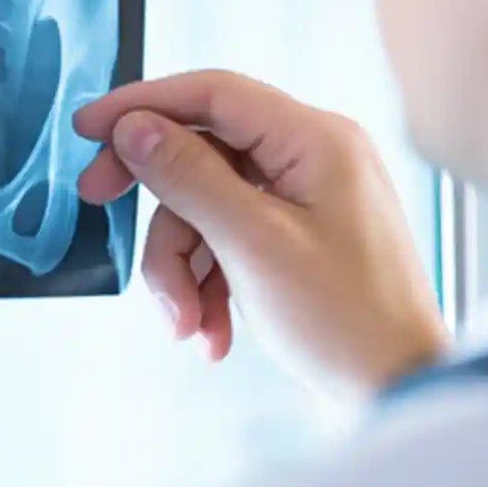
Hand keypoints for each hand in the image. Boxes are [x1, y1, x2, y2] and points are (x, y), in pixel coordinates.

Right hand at [76, 70, 447, 400]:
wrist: (399, 392)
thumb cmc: (346, 322)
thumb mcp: (252, 244)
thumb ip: (188, 176)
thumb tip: (136, 126)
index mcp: (317, 139)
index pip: (214, 94)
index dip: (144, 103)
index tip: (88, 129)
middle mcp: (315, 158)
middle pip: (203, 154)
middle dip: (159, 205)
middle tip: (99, 209)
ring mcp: (308, 200)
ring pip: (207, 207)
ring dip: (183, 267)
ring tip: (187, 325)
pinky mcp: (298, 241)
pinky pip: (230, 241)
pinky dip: (209, 285)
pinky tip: (212, 334)